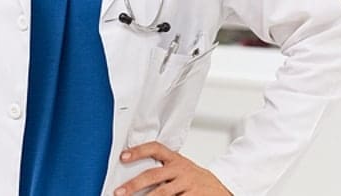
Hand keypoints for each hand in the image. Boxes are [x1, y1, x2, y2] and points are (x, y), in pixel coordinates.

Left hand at [114, 141, 231, 195]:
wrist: (221, 188)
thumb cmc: (194, 179)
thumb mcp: (180, 168)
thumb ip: (163, 168)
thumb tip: (134, 175)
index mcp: (175, 159)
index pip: (155, 148)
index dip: (138, 151)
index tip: (123, 156)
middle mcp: (181, 170)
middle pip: (153, 175)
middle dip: (134, 185)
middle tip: (119, 192)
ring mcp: (188, 184)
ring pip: (162, 193)